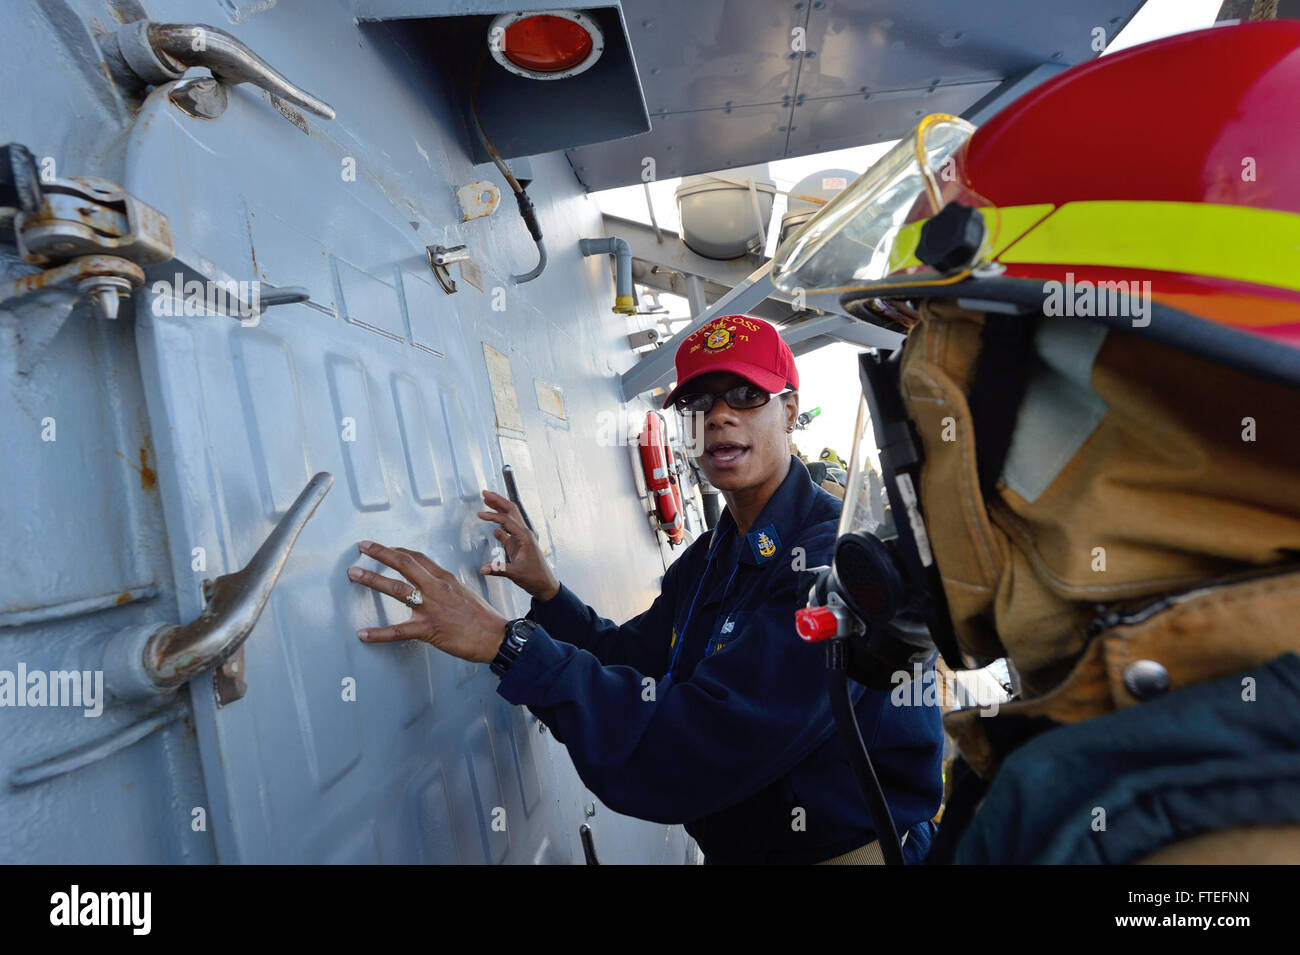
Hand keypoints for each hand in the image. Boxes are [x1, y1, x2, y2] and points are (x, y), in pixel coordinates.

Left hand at [348, 540, 507, 662]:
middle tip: (362, 547)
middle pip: (405, 563)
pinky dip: (379, 633)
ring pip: (397, 589)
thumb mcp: (464, 593)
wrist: (496, 636)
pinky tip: (363, 633)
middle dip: (381, 553)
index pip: (418, 558)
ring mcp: (431, 608)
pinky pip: (398, 631)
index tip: (385, 548)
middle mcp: (437, 588)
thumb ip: (445, 587)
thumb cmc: (483, 618)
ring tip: (354, 574)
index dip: (399, 550)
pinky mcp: (429, 629)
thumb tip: (432, 585)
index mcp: (446, 579)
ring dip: (373, 580)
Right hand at [477, 490, 560, 600]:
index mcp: (525, 537)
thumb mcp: (515, 574)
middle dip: (498, 500)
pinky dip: (500, 524)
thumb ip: (499, 569)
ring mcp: (522, 538)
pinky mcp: (519, 545)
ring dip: (499, 508)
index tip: (480, 514)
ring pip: (510, 518)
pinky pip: (508, 530)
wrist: (545, 585)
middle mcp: (524, 533)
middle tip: (485, 493)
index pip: (506, 520)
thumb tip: (483, 568)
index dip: (492, 516)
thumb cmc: (534, 578)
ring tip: (487, 500)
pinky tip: (493, 525)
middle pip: (511, 510)